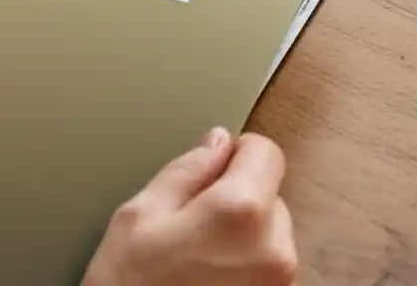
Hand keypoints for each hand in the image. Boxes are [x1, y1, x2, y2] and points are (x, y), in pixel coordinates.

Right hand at [82, 129, 297, 285]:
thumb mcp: (137, 216)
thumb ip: (186, 170)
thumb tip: (214, 145)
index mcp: (240, 213)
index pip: (266, 151)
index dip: (234, 154)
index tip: (211, 169)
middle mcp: (273, 250)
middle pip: (269, 193)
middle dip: (234, 199)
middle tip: (188, 227)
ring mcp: (279, 284)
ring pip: (269, 232)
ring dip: (240, 236)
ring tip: (194, 261)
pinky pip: (267, 266)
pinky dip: (244, 266)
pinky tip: (207, 281)